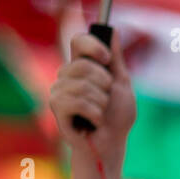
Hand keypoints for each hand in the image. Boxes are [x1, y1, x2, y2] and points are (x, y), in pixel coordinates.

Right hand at [49, 30, 135, 173]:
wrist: (112, 145)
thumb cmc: (117, 119)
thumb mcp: (122, 86)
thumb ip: (116, 60)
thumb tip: (113, 32)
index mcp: (82, 68)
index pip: (78, 42)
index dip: (92, 46)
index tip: (107, 59)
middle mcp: (66, 76)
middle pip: (83, 65)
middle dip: (104, 84)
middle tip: (106, 100)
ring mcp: (59, 92)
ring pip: (82, 85)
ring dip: (101, 103)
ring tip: (101, 114)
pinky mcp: (57, 109)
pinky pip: (77, 102)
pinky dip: (94, 113)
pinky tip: (96, 123)